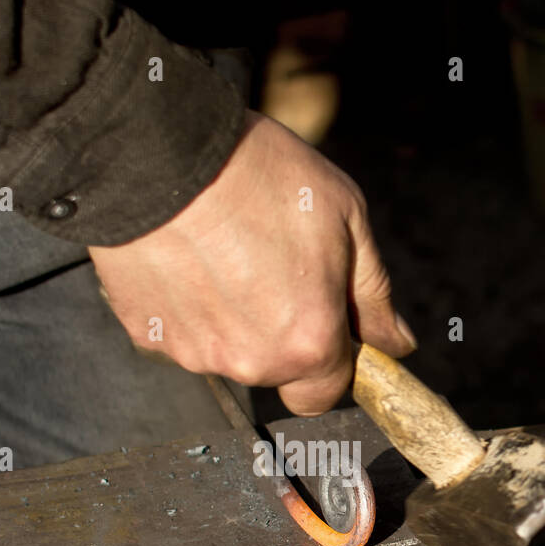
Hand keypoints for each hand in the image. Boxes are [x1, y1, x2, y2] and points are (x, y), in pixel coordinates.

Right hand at [88, 110, 415, 415]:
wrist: (159, 150)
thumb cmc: (259, 175)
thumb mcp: (345, 217)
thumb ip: (373, 295)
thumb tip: (395, 344)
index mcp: (308, 342)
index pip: (323, 394)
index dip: (327, 361)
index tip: (322, 324)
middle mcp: (251, 362)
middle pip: (274, 371)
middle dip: (279, 332)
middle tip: (270, 264)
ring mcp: (194, 354)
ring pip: (225, 352)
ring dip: (232, 319)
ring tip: (224, 251)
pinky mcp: (149, 336)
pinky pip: (180, 334)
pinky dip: (188, 308)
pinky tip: (188, 257)